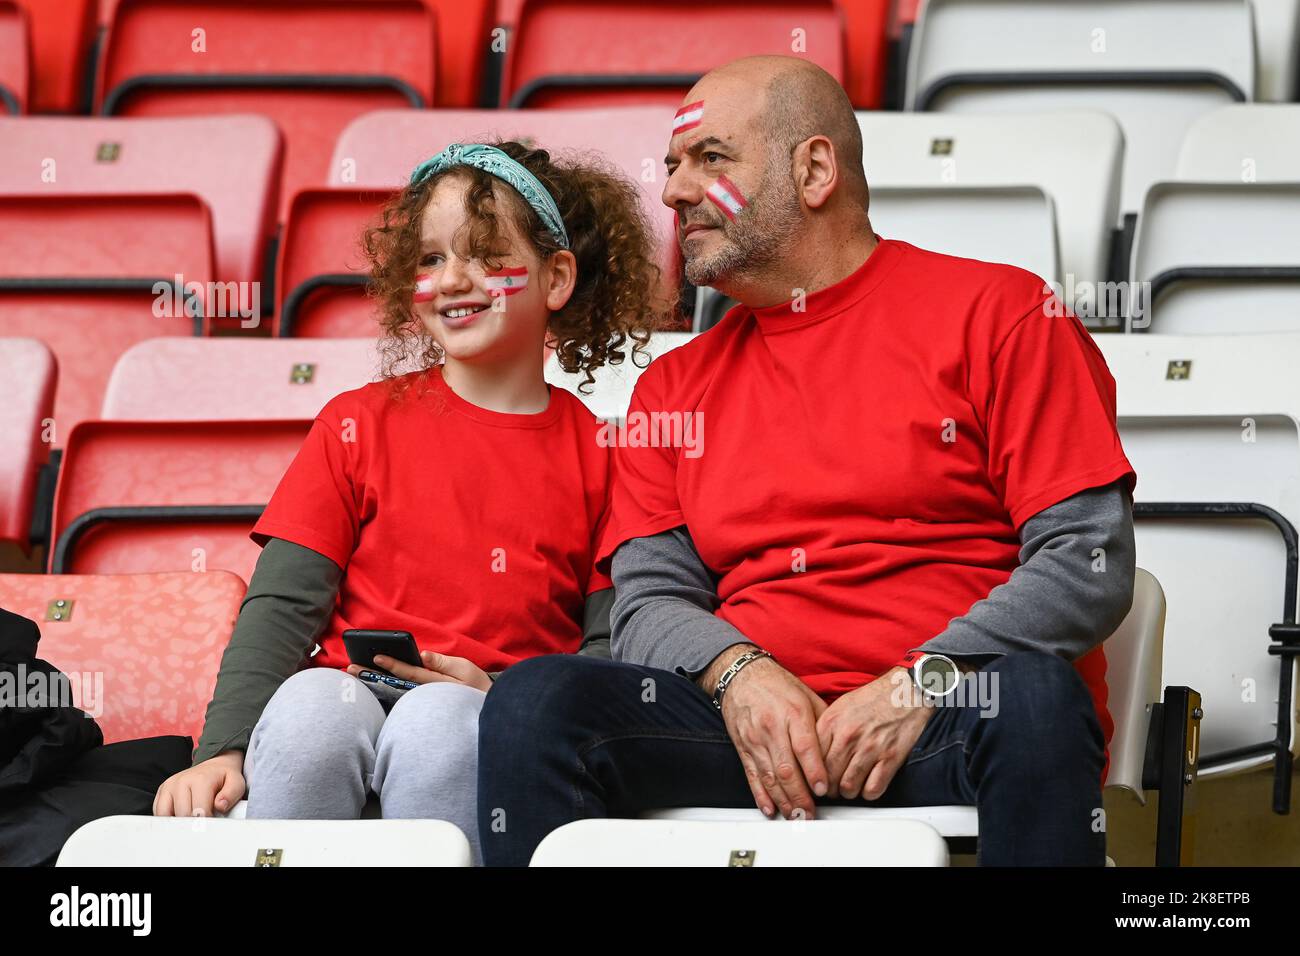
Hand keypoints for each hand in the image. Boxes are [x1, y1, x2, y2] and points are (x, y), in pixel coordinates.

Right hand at [153, 750, 245, 816]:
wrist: (213, 766)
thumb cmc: (224, 777)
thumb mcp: (236, 783)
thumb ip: (231, 794)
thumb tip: (220, 805)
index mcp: (200, 779)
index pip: (198, 812)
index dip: (206, 822)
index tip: (211, 822)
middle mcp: (181, 781)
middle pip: (182, 816)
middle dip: (193, 823)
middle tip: (203, 820)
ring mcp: (169, 786)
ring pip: (167, 816)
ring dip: (179, 821)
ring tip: (192, 817)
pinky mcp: (162, 791)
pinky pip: (159, 812)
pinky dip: (169, 818)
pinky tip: (181, 815)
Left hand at [347, 650, 491, 691]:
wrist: (483, 708)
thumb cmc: (473, 685)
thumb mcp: (464, 669)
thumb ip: (443, 662)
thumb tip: (423, 654)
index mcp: (433, 682)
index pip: (409, 672)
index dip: (393, 664)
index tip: (376, 657)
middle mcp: (422, 693)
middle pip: (393, 682)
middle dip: (371, 675)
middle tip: (350, 668)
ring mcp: (418, 700)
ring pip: (391, 690)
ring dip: (371, 682)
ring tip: (353, 673)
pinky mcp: (417, 704)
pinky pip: (395, 696)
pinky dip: (379, 689)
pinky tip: (366, 683)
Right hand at [706, 646, 830, 819]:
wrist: (741, 675)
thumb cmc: (776, 685)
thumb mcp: (806, 695)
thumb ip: (823, 723)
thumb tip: (841, 747)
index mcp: (793, 713)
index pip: (805, 747)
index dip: (814, 771)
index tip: (823, 790)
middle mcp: (773, 728)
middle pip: (787, 768)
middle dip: (800, 796)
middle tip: (811, 813)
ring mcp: (755, 740)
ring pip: (770, 777)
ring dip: (783, 801)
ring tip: (796, 816)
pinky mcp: (743, 748)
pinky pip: (752, 776)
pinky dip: (761, 795)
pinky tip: (770, 808)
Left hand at [816, 666, 933, 799]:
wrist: (907, 691)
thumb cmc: (874, 699)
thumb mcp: (840, 707)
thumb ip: (824, 730)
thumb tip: (812, 754)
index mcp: (831, 722)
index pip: (811, 760)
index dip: (811, 775)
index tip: (814, 781)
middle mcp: (848, 736)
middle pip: (827, 778)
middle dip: (828, 788)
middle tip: (832, 788)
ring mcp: (870, 748)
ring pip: (848, 788)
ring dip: (848, 793)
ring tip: (849, 787)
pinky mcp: (891, 758)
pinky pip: (873, 789)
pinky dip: (869, 793)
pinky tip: (868, 785)